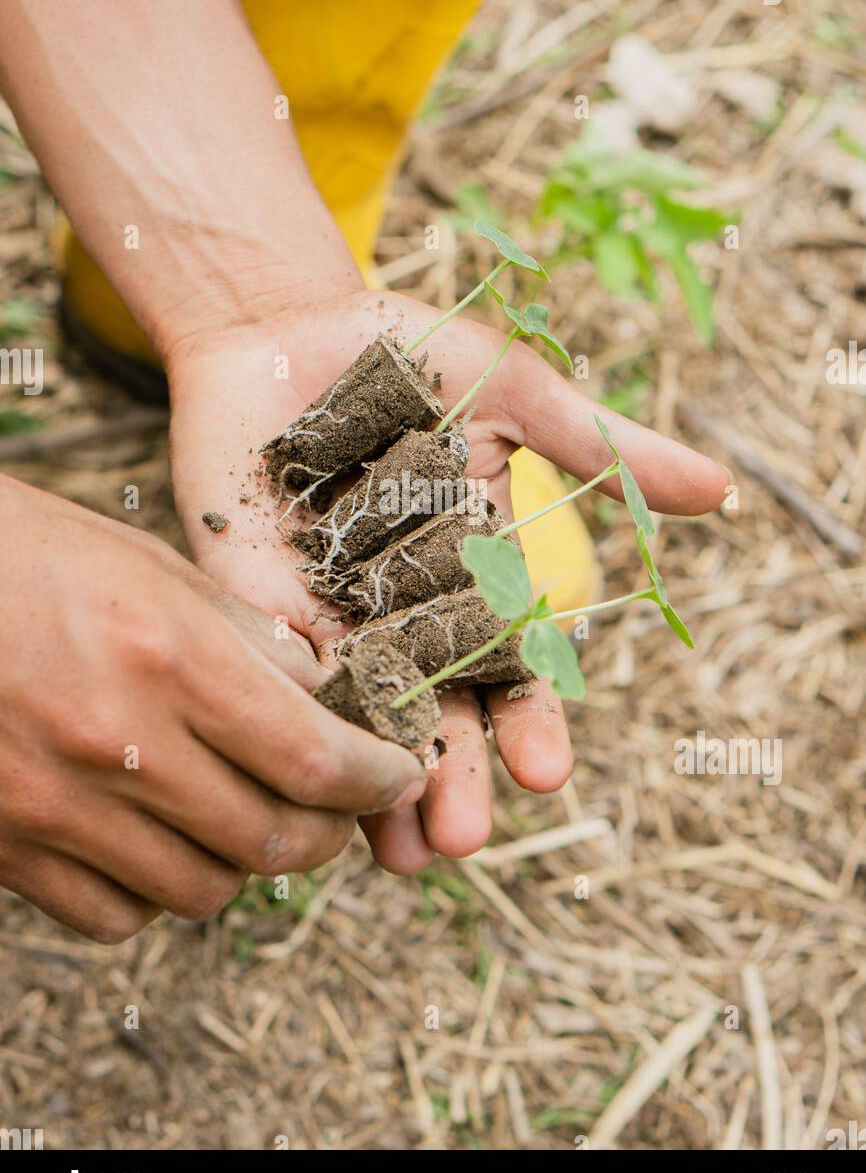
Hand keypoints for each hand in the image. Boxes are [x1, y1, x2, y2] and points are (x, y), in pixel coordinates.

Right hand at [0, 476, 425, 939]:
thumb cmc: (31, 556)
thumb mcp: (152, 567)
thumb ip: (247, 637)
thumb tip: (325, 693)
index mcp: (170, 659)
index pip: (316, 761)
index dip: (379, 780)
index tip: (401, 773)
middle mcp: (120, 744)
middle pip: (272, 841)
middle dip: (329, 829)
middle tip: (338, 804)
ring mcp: (58, 808)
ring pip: (202, 891)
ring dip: (248, 864)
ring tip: (248, 816)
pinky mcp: (9, 849)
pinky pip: (117, 916)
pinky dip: (160, 890)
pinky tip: (163, 840)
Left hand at [165, 289, 727, 872]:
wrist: (289, 318)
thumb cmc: (411, 352)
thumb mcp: (518, 396)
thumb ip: (606, 449)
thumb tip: (721, 491)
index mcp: (479, 574)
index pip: (512, 668)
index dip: (529, 722)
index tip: (545, 774)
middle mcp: (410, 609)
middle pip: (439, 710)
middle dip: (451, 777)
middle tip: (460, 840)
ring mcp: (332, 608)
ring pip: (361, 713)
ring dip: (375, 784)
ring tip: (396, 853)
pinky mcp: (259, 595)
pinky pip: (279, 666)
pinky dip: (295, 716)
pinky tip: (303, 770)